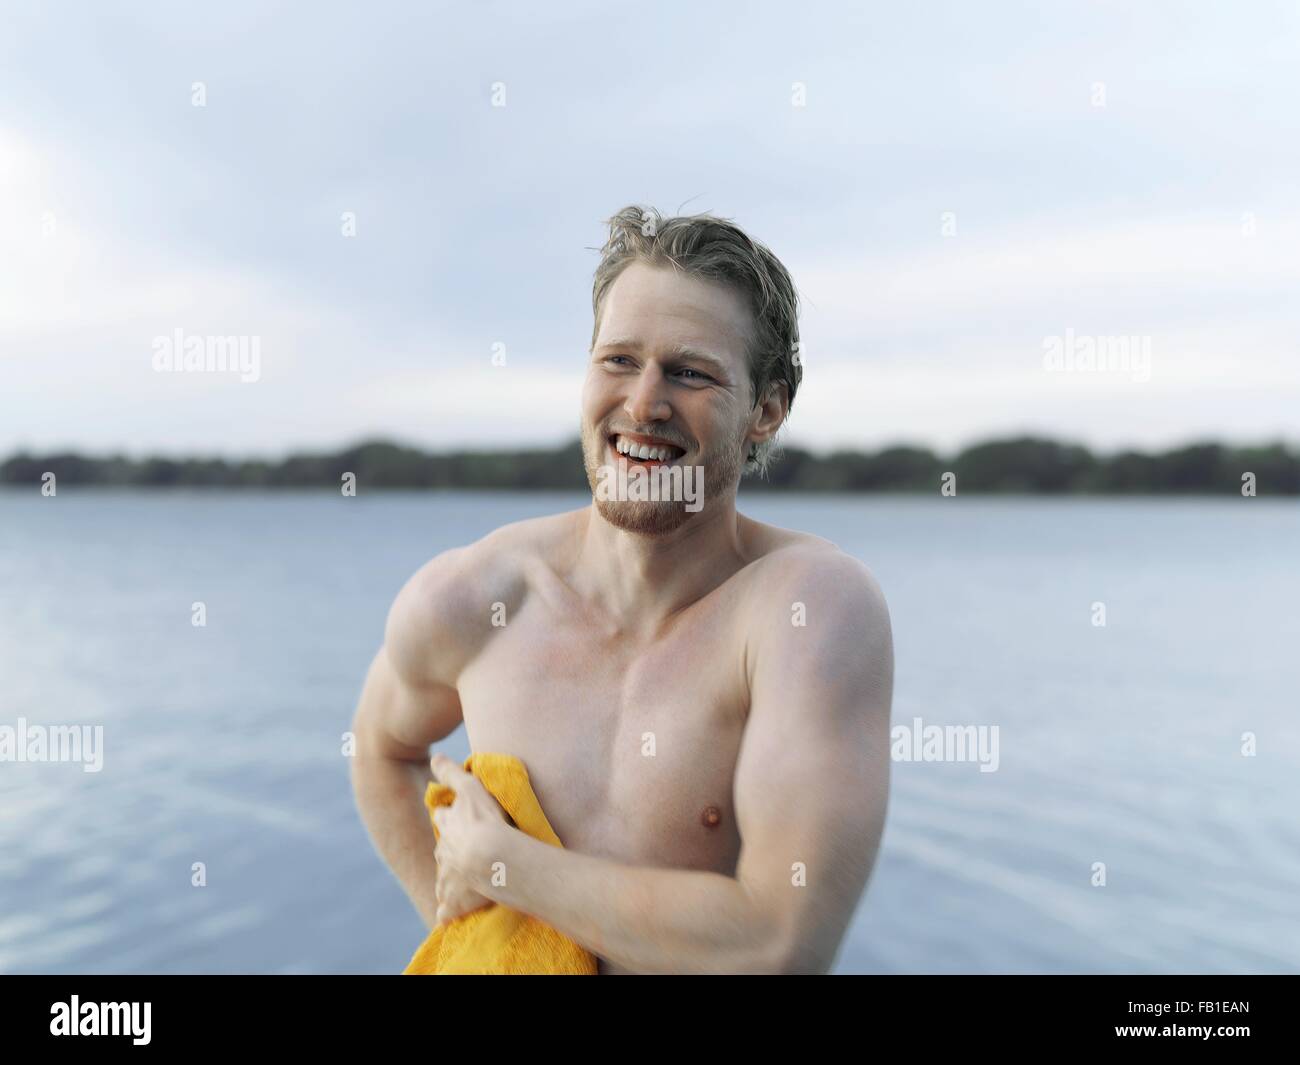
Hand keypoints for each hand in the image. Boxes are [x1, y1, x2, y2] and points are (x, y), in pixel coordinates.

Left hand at [429, 753, 510, 924]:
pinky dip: (448, 911)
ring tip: (463, 882)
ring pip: (444, 879)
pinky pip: (447, 909)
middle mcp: (444, 852)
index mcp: (449, 826)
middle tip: (466, 850)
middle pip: (443, 849)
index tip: (457, 818)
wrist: (491, 856)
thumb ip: (452, 773)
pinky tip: (450, 914)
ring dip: (450, 880)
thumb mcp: (470, 787)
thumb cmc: (485, 821)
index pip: (444, 818)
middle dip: (451, 849)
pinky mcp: (453, 901)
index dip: (451, 817)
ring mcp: (447, 878)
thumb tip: (434, 757)